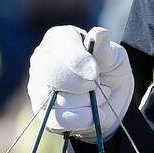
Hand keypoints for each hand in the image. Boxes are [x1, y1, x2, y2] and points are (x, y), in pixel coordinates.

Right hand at [28, 25, 133, 141]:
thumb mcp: (115, 58)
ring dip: (86, 102)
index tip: (96, 72)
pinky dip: (81, 118)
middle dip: (79, 84)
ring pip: (56, 99)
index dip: (79, 61)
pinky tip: (94, 113)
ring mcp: (38, 87)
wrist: (111, 101)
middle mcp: (42, 60)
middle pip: (50, 72)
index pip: (60, 45)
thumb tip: (99, 33)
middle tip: (96, 85)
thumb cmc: (109, 71)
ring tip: (101, 97)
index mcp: (57, 39)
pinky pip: (57, 119)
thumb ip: (105, 49)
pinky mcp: (42, 112)